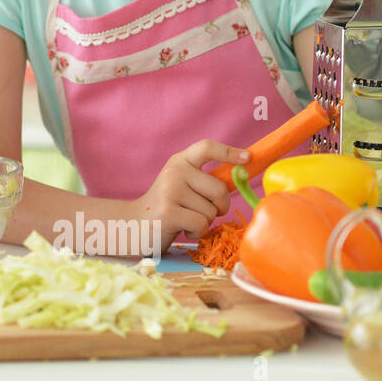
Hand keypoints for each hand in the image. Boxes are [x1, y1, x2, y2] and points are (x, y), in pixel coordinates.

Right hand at [127, 139, 245, 249]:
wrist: (133, 224)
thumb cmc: (168, 206)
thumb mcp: (183, 185)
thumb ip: (205, 180)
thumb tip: (242, 176)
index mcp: (179, 162)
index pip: (206, 148)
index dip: (229, 152)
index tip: (248, 158)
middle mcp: (174, 172)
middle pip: (220, 189)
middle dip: (220, 206)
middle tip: (203, 211)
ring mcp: (170, 191)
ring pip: (211, 211)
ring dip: (204, 221)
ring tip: (185, 219)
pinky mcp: (168, 212)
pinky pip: (202, 224)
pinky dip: (197, 232)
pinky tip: (181, 229)